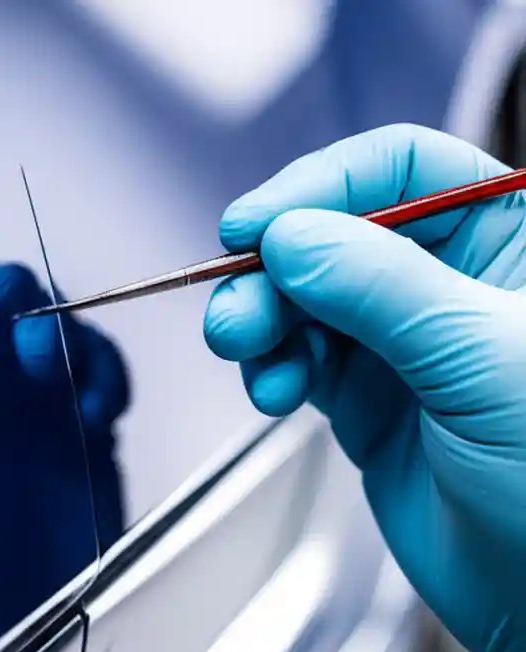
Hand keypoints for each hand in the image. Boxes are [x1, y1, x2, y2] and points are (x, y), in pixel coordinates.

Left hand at [0, 261, 128, 651]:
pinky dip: (109, 378)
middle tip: (39, 363)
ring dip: (75, 346)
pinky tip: (96, 419)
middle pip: (18, 295)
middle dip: (34, 312)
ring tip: (73, 402)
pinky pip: (106, 367)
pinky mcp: (88, 418)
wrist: (19, 613)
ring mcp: (41, 393)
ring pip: (68, 322)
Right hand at [203, 124, 525, 651]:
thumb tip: (291, 236)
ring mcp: (406, 342)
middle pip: (336, 231)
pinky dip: (270, 366)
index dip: (324, 185)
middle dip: (274, 266)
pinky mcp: (369, 398)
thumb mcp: (485, 362)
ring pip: (305, 295)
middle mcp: (454, 282)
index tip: (260, 224)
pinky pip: (298, 356)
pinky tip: (272, 391)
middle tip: (238, 308)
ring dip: (261, 318)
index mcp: (513, 242)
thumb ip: (383, 289)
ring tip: (245, 351)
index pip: (405, 168)